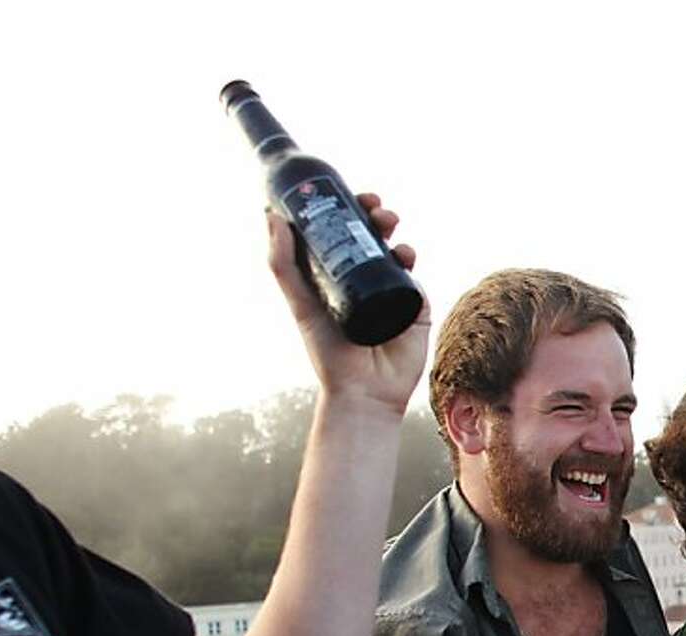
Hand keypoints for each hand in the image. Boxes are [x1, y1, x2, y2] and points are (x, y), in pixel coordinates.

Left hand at [268, 192, 429, 416]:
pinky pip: (414, 274)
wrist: (365, 390)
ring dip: (392, 228)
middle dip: (373, 213)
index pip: (342, 233)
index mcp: (337, 276)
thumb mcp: (300, 303)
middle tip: (373, 205)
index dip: (345, 210)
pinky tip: (404, 253)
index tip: (346, 194)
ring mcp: (391, 291)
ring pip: (394, 248)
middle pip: (371, 235)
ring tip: (387, 223)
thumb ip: (283, 264)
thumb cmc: (328, 353)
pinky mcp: (414, 306)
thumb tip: (270, 215)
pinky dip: (410, 256)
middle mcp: (365, 280)